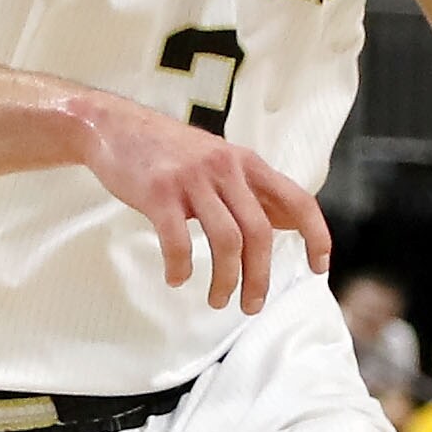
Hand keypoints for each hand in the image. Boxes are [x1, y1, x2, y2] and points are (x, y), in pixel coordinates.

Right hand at [79, 96, 330, 312]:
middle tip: (251, 306)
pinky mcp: (159, 192)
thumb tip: (289, 222)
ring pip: (226, 241)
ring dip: (226, 280)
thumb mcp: (220, 161)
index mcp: (246, 163)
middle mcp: (226, 168)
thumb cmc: (168, 151)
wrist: (114, 126)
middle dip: (259, 277)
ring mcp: (192, 180)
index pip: (298, 200)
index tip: (317, 268)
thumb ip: (252, 189)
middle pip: (259, 233)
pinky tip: (176, 279)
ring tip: (218, 301)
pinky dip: (180, 266)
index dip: (316, 236)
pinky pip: (178, 240)